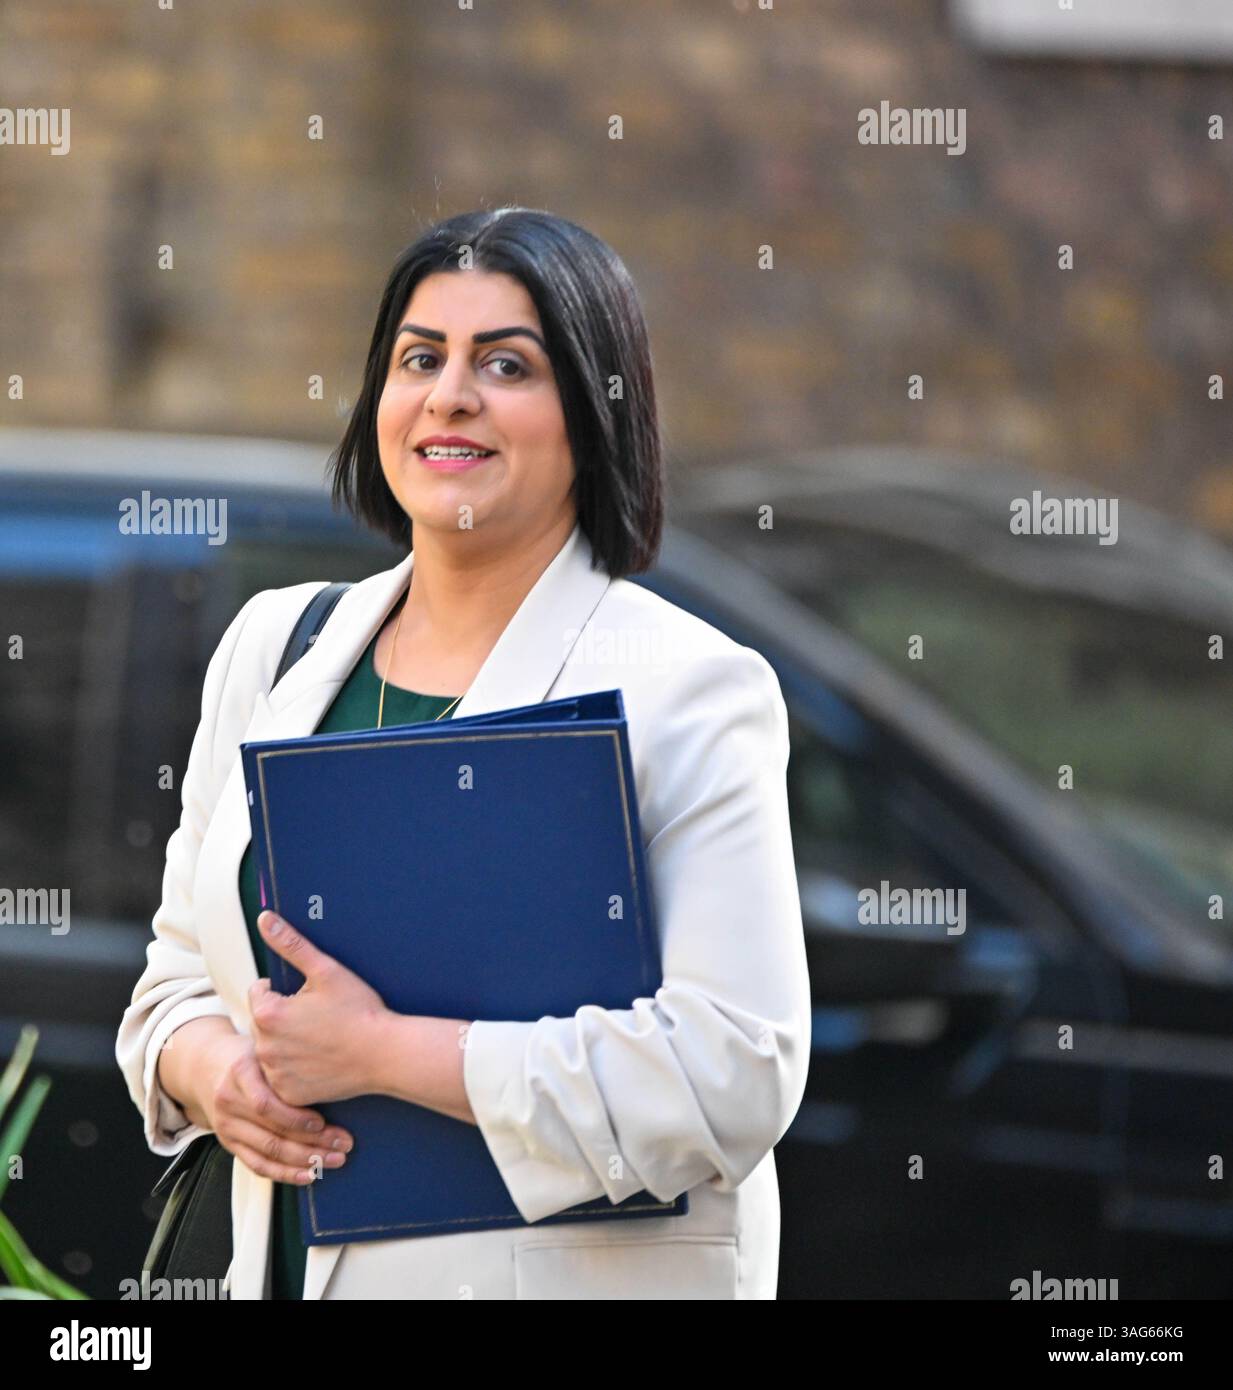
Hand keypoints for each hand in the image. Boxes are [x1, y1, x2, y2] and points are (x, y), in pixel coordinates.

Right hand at [200, 1031, 353, 1185]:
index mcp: (241, 1072)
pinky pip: (258, 1165)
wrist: (209, 1066)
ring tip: (335, 1159)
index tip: (323, 1122)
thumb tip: (337, 1079)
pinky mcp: (229, 1144)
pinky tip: (309, 1175)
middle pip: (271, 1131)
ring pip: (268, 1152)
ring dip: (305, 1160)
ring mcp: (227, 1126)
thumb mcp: (267, 1048)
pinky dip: (285, 1173)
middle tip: (343, 1143)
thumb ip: (289, 1062)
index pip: (266, 1104)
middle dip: (312, 1142)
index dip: (295, 1118)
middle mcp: (229, 1102)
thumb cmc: (253, 1055)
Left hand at [249, 910, 391, 1107]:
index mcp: (268, 1014)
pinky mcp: (289, 1094)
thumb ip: (291, 944)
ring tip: (321, 1040)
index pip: (260, 992)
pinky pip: (282, 1077)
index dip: (284, 990)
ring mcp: (276, 1074)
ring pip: (271, 1050)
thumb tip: (265, 918)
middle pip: (264, 1022)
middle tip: (319, 1019)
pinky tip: (320, 1061)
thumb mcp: (326, 970)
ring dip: (286, 1044)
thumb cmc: (359, 1010)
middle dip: (283, 1017)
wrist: (386, 1054)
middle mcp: (264, 1047)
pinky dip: (295, 1070)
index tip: (311, 998)